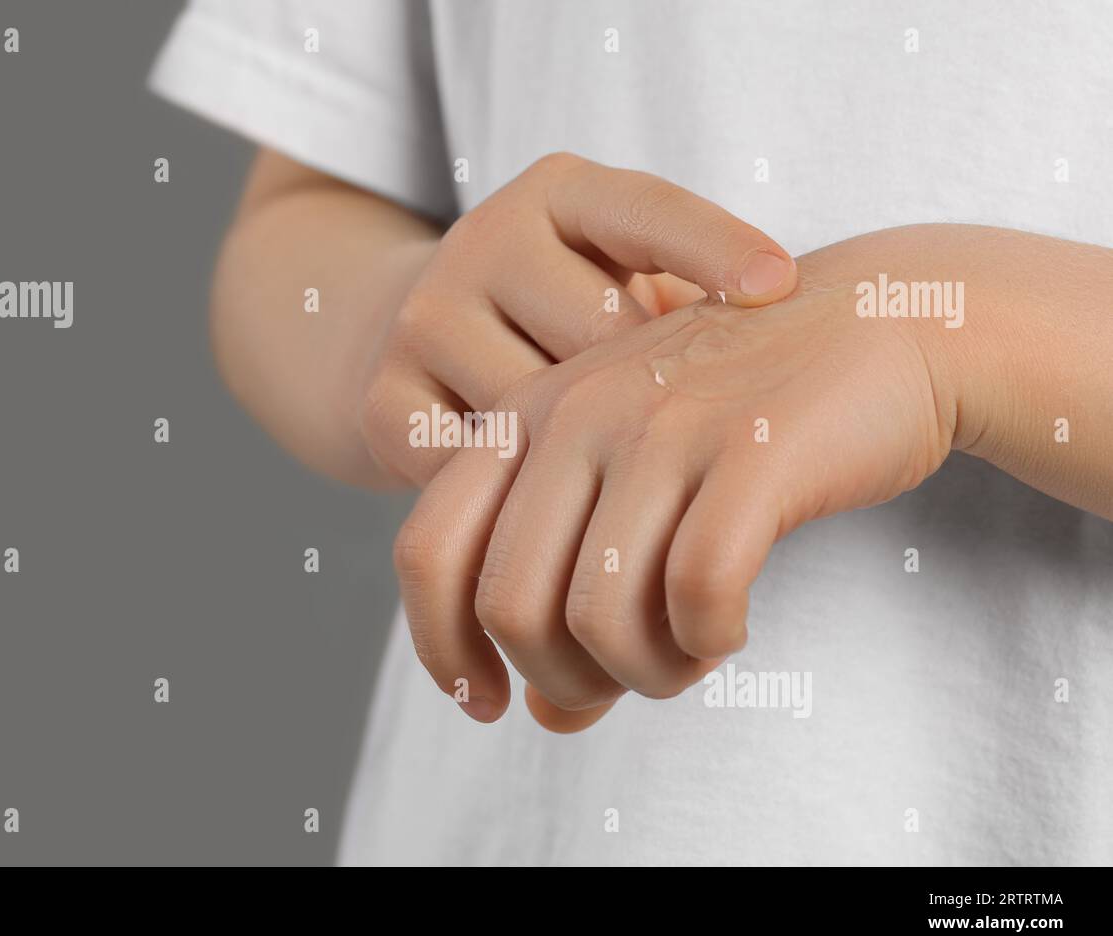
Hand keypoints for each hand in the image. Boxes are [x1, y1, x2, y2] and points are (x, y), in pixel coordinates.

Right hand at [359, 151, 797, 485]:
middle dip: (654, 397)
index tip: (777, 287)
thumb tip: (774, 347)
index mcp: (556, 194)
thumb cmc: (565, 315)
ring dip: (591, 463)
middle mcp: (481, 242)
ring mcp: (424, 322)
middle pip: (600, 333)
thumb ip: (685, 299)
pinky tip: (558, 514)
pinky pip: (484, 470)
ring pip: (542, 413)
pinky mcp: (385, 402)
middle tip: (696, 448)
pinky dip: (527, 502)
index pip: (644, 212)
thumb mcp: (621, 278)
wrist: (418, 341)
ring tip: (630, 493)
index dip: (713, 247)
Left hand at [394, 227, 958, 730]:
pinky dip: (709, 640)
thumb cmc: (742, 426)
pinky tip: (731, 627)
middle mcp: (576, 414)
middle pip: (510, 608)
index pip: (427, 551)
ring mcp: (661, 425)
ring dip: (646, 673)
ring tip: (689, 654)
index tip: (492, 703)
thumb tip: (546, 720)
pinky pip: (698, 592)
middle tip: (629, 679)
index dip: (442, 648)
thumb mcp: (636, 499)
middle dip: (564, 679)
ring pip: (599, 616)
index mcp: (525, 416)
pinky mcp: (752, 447)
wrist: (880, 323)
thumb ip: (575, 603)